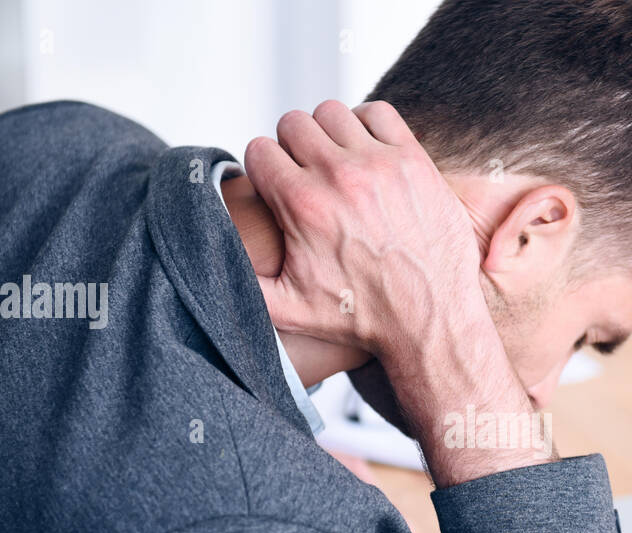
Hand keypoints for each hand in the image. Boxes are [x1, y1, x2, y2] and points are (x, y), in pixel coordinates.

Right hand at [244, 101, 556, 485]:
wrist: (429, 321)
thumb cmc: (361, 318)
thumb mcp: (287, 310)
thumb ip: (238, 280)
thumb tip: (202, 259)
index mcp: (303, 205)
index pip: (259, 150)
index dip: (264, 170)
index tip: (277, 189)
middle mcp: (340, 177)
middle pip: (293, 124)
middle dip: (292, 149)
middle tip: (305, 177)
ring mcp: (380, 164)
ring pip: (332, 113)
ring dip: (328, 134)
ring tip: (335, 165)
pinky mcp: (414, 161)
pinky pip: (379, 114)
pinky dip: (368, 126)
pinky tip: (367, 155)